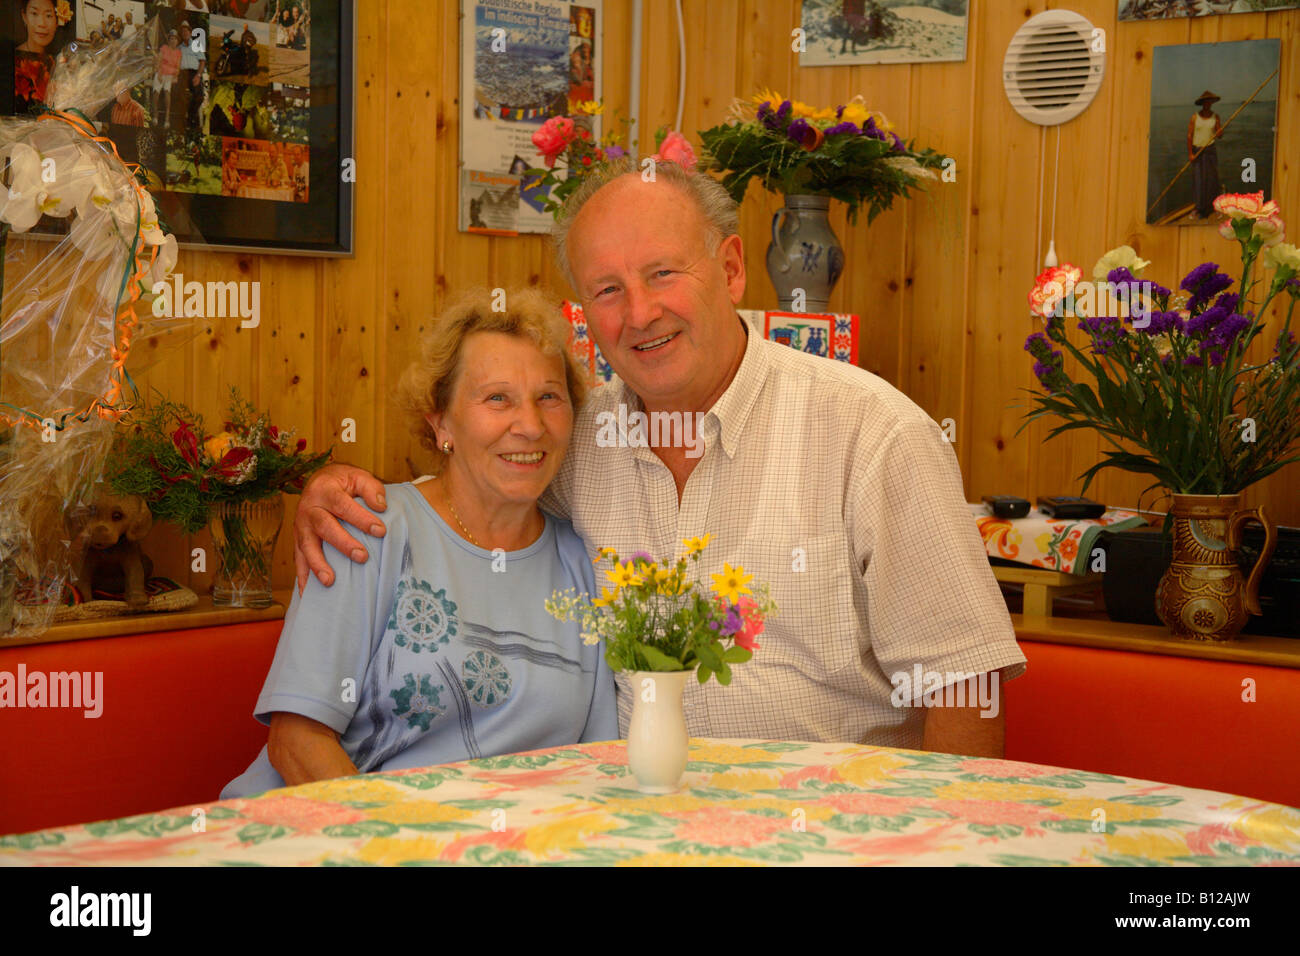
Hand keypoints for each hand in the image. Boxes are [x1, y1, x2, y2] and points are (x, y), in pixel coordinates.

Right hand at [293, 463, 387, 592]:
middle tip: (362, 557)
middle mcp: (309, 509)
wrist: (320, 482)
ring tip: (329, 581)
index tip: (380, 530)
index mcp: (324, 490)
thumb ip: (371, 488)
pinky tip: (308, 594)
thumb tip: (380, 505)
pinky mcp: (298, 540)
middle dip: (343, 543)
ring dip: (317, 564)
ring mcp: (300, 526)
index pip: (342, 505)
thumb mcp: (358, 476)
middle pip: (324, 527)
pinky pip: (298, 560)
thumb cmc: (343, 482)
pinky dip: (302, 577)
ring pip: (306, 546)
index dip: (360, 518)